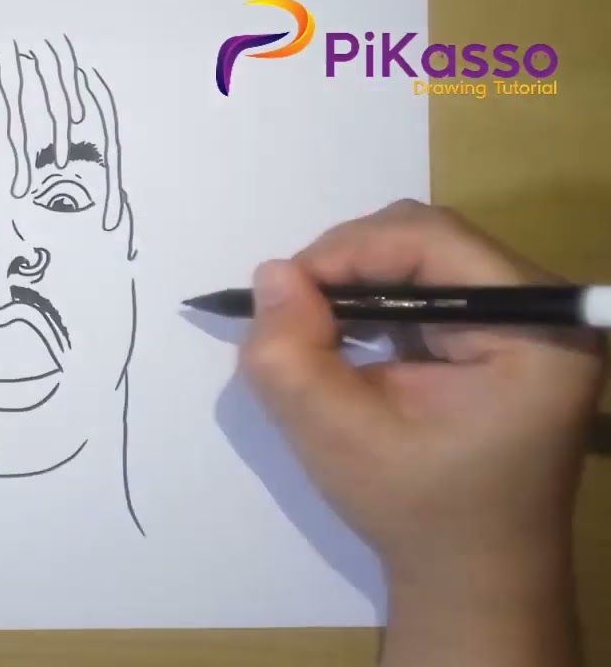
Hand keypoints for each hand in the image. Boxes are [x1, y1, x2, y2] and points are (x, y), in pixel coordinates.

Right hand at [239, 199, 604, 666]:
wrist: (473, 576)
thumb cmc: (418, 515)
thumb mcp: (339, 441)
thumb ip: (292, 359)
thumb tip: (271, 275)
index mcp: (537, 333)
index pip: (433, 242)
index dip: (347, 253)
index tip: (281, 294)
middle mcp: (545, 312)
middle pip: (429, 241)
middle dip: (347, 267)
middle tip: (292, 315)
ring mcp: (528, 321)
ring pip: (422, 257)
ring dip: (357, 285)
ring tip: (314, 331)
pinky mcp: (503, 334)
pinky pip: (428, 287)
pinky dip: (375, 304)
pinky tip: (348, 343)